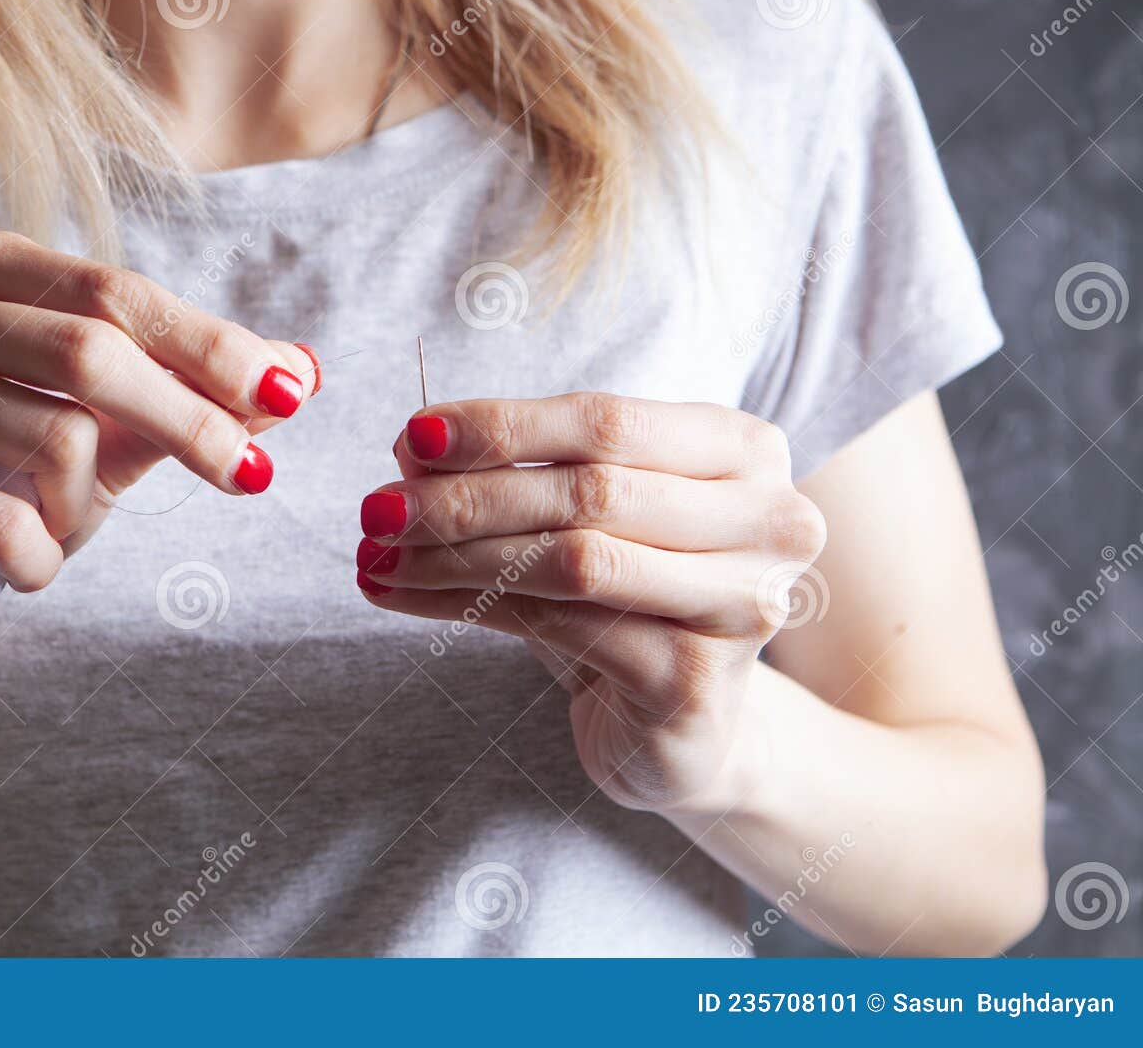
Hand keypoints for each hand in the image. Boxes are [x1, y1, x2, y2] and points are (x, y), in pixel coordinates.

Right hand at [0, 224, 318, 661]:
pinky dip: (41, 561)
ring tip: (58, 526)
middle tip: (251, 476)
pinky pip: (2, 523)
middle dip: (191, 421)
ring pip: (55, 441)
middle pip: (90, 352)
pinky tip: (16, 564)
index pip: (116, 292)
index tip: (292, 392)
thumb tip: (304, 369)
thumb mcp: (106, 430)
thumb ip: (192, 395)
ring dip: (87, 509)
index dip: (212, 347)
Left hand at [355, 392, 825, 814]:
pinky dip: (468, 610)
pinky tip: (407, 598)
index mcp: (744, 451)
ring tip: (378, 555)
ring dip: (455, 556)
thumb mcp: (584, 515)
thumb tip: (413, 446)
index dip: (502, 425)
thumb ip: (518, 471)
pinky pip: (560, 629)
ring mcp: (740, 605)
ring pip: (571, 561)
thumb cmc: (632, 594)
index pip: (607, 420)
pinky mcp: (694, 681)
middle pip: (588, 491)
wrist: (688, 723)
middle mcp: (766, 522)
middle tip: (376, 508)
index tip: (413, 435)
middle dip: (465, 497)